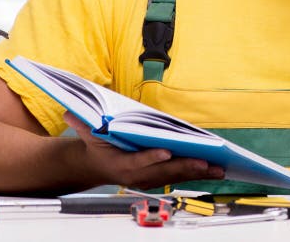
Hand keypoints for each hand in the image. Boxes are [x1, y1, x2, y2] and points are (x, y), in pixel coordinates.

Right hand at [63, 112, 223, 189]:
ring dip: (198, 173)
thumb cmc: (95, 146)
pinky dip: (197, 174)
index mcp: (119, 165)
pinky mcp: (158, 179)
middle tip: (205, 162)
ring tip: (218, 168)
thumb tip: (71, 111)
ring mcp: (148, 179)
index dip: (151, 158)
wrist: (94, 166)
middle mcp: (136, 176)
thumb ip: (82, 123)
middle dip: (186, 167)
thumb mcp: (86, 133)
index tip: (166, 152)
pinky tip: (214, 170)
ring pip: (175, 177)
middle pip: (163, 172)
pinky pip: (179, 177)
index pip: (137, 162)